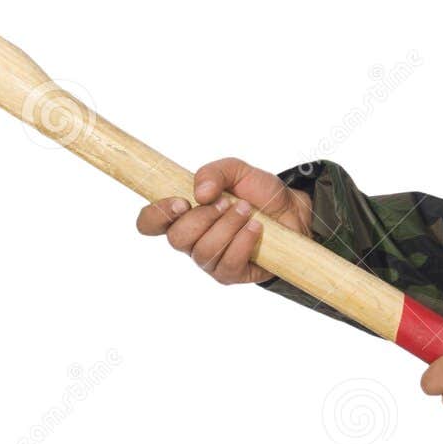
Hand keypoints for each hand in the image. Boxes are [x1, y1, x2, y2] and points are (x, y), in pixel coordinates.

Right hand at [135, 157, 313, 284]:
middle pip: (176, 239)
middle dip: (202, 218)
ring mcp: (210, 259)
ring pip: (203, 251)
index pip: (149, 223)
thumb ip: (214, 172)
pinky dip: (242, 242)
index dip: (155, 216)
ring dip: (227, 226)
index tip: (180, 202)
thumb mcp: (236, 170)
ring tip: (246, 211)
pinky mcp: (231, 273)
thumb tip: (200, 193)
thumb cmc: (258, 192)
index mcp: (183, 214)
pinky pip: (227, 264)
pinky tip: (255, 229)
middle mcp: (192, 240)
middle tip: (226, 202)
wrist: (293, 210)